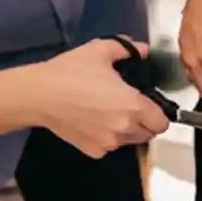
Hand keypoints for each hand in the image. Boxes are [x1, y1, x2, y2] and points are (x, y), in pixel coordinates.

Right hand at [25, 38, 170, 158]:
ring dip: (126, 131)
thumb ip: (127, 49)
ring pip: (129, 142)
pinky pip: (109, 147)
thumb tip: (142, 49)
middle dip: (144, 122)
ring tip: (109, 113)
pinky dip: (107, 138)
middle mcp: (125, 129)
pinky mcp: (93, 151)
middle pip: (148, 134)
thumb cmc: (71, 71)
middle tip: (128, 106)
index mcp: (133, 105)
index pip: (162, 122)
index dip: (158, 113)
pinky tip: (93, 122)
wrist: (40, 95)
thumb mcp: (100, 50)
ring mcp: (109, 143)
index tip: (148, 104)